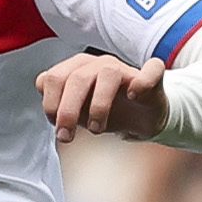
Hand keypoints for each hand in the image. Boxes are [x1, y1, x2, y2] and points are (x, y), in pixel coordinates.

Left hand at [36, 52, 168, 143]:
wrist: (140, 118)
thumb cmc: (105, 112)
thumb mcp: (76, 113)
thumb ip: (57, 108)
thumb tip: (51, 113)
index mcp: (76, 69)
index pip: (52, 78)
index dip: (49, 104)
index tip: (55, 126)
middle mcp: (98, 64)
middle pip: (77, 78)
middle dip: (67, 111)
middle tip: (67, 136)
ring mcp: (124, 69)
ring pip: (108, 73)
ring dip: (99, 105)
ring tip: (96, 129)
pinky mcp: (151, 78)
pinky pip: (152, 69)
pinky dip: (142, 82)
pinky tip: (133, 96)